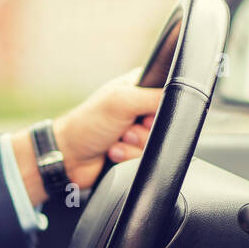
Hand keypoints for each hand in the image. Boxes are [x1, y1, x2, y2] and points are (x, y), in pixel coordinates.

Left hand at [13, 70, 162, 203]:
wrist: (68, 158)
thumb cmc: (87, 124)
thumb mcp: (122, 102)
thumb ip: (154, 97)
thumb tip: (181, 98)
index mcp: (139, 88)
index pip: (168, 93)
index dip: (160, 107)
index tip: (145, 113)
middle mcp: (140, 109)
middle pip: (165, 122)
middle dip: (143, 131)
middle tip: (125, 129)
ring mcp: (137, 132)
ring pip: (156, 143)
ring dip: (134, 146)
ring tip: (116, 141)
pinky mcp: (133, 153)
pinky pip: (146, 159)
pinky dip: (128, 158)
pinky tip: (113, 153)